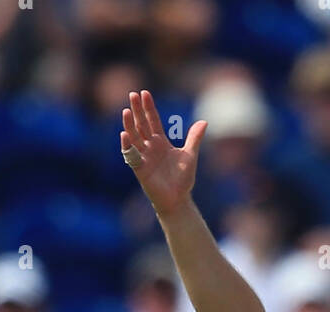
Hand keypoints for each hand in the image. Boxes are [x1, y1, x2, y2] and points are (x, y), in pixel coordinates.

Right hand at [121, 89, 206, 218]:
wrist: (178, 199)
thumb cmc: (183, 179)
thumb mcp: (190, 156)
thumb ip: (194, 138)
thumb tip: (204, 122)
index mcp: (161, 141)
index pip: (153, 120)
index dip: (149, 108)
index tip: (144, 93)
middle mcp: (150, 146)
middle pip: (141, 124)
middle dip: (137, 110)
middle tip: (132, 95)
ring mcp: (144, 156)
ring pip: (134, 137)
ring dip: (129, 124)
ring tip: (126, 111)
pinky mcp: (140, 168)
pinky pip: (131, 155)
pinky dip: (127, 145)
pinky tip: (124, 134)